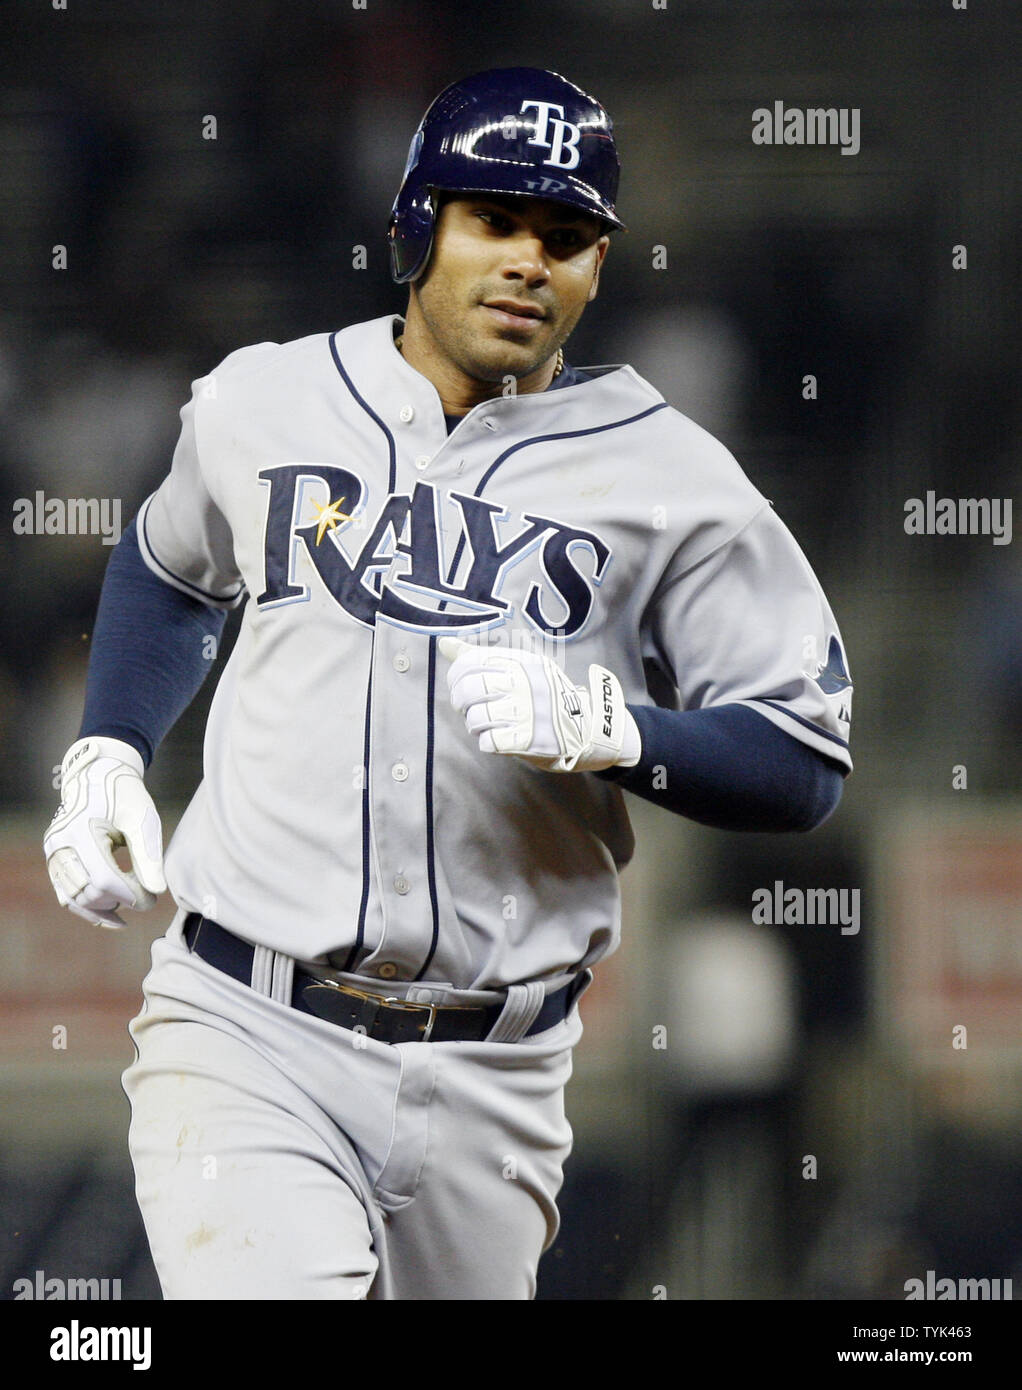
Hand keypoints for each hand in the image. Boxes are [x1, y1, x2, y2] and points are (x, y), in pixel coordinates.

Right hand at [43, 736, 166, 927]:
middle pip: (89, 892)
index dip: (130, 896)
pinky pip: (65, 893)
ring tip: (128, 908)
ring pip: (73, 898)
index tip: (152, 900)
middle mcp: (60, 844)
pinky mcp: (55, 860)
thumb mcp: (142, 819)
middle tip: (146, 898)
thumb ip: (148, 855)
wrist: (98, 776)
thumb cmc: (124, 795)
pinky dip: (86, 907)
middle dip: (120, 901)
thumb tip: (158, 891)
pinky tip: (111, 913)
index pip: (105, 879)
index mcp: (81, 831)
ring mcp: (53, 853)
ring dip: (101, 910)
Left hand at [438, 638, 640, 772]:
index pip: (470, 662)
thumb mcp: (522, 668)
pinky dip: (488, 742)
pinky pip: (489, 742)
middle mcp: (525, 683)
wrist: (588, 728)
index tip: (460, 686)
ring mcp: (528, 712)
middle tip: (468, 708)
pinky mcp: (530, 739)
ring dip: (475, 725)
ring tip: (486, 724)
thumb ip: (481, 657)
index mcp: (522, 661)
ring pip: (476, 718)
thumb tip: (444, 644)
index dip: (456, 677)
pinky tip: (498, 738)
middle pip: (469, 690)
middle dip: (461, 702)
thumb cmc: (547, 697)